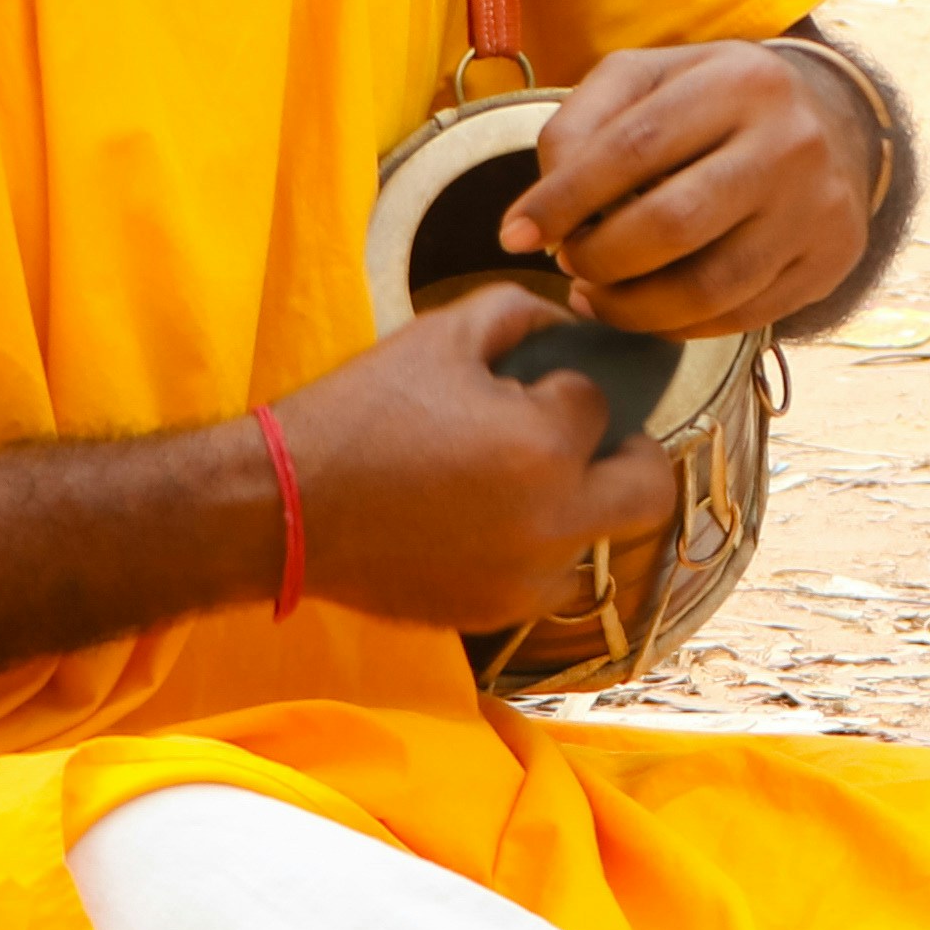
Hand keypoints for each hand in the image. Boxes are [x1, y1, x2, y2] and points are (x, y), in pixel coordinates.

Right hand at [268, 284, 682, 632]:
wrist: (282, 508)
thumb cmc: (359, 413)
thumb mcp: (440, 335)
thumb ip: (521, 313)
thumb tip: (571, 324)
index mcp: (547, 448)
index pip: (603, 403)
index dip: (567, 387)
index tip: (531, 387)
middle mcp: (554, 523)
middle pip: (648, 489)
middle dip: (627, 456)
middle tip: (585, 440)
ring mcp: (527, 580)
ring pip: (595, 538)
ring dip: (572, 508)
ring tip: (506, 483)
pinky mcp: (493, 615)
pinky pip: (543, 579)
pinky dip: (527, 550)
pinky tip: (472, 523)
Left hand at [496, 40, 872, 338]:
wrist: (831, 125)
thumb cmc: (712, 104)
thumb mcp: (648, 79)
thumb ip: (582, 122)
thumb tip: (545, 206)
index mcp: (739, 80)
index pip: (633, 147)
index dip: (564, 199)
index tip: (515, 234)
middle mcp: (791, 142)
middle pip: (672, 224)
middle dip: (598, 258)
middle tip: (568, 263)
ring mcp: (818, 207)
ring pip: (709, 287)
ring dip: (631, 307)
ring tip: (596, 295)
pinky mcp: (831, 260)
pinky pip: (741, 317)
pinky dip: (678, 325)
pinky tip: (647, 311)